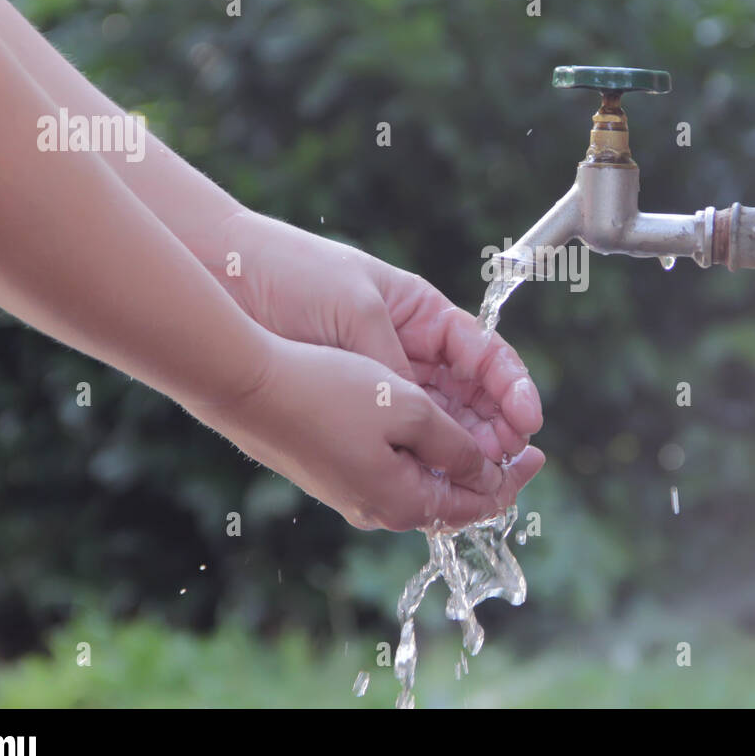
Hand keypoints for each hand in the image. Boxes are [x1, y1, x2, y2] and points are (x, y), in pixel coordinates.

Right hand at [192, 335, 544, 530]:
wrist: (248, 386)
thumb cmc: (329, 393)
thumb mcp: (408, 411)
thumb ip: (455, 445)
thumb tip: (487, 473)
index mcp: (403, 501)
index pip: (475, 504)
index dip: (512, 478)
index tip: (537, 452)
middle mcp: (378, 508)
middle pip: (450, 500)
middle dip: (488, 472)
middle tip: (519, 444)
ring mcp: (352, 492)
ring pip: (422, 482)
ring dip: (455, 459)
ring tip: (481, 431)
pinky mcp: (333, 470)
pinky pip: (394, 468)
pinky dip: (423, 450)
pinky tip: (429, 424)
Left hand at [217, 210, 542, 465]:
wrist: (226, 277)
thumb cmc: (294, 275)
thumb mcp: (358, 314)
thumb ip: (396, 367)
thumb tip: (428, 422)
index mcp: (424, 317)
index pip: (486, 359)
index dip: (514, 391)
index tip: (528, 421)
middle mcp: (411, 355)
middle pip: (472, 401)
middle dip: (497, 432)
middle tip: (511, 462)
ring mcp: (384, 386)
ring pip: (441, 428)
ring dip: (466, 453)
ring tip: (484, 479)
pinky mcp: (355, 413)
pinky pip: (398, 443)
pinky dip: (420, 462)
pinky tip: (435, 480)